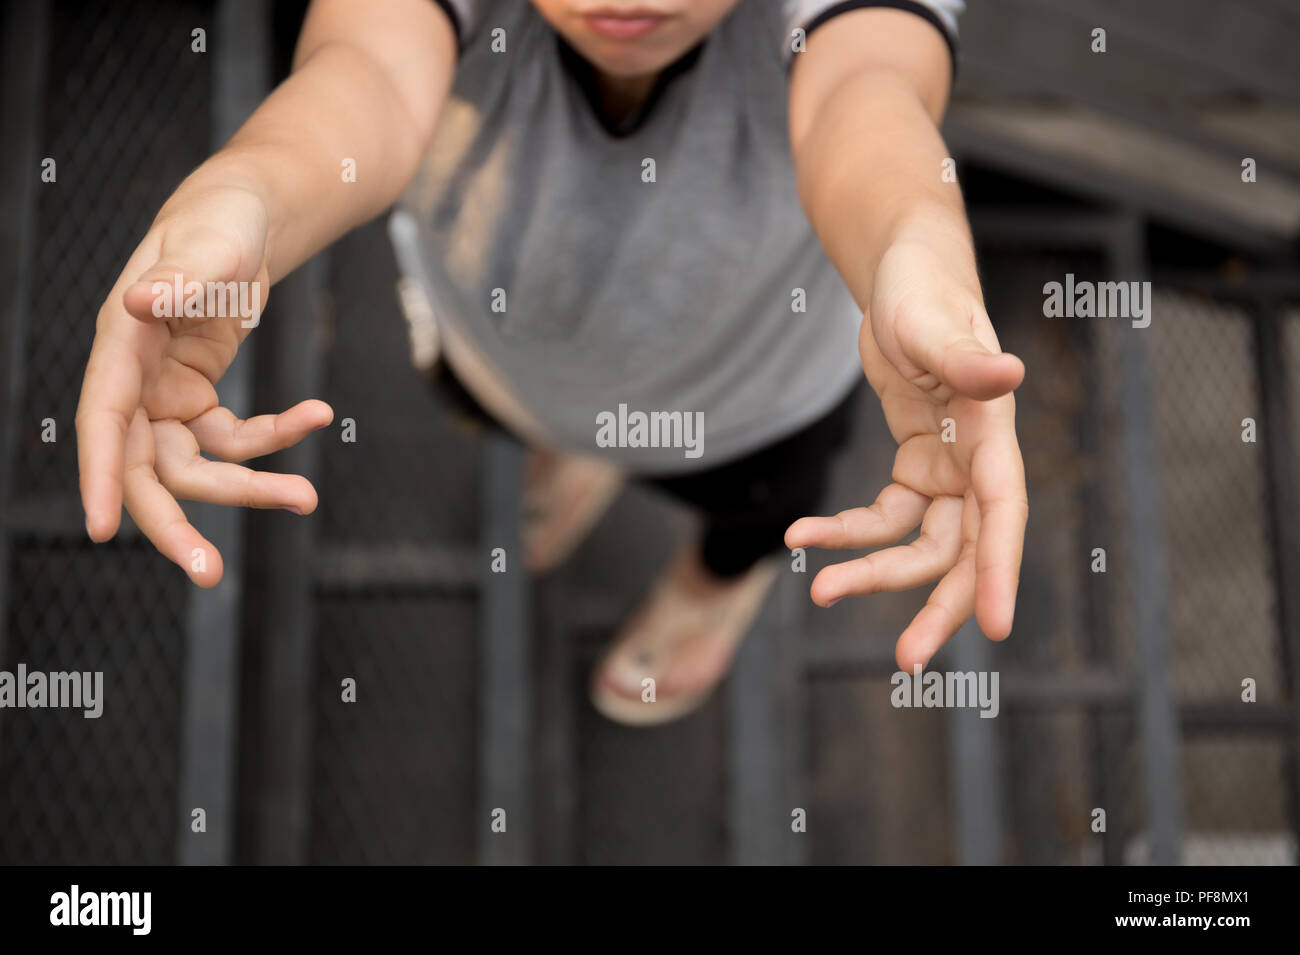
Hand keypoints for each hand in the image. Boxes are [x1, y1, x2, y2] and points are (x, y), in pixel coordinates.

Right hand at [76, 185, 332, 586]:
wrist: (249, 216)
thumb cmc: (223, 221)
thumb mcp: (210, 244)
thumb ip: (180, 278)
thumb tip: (138, 305)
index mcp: (123, 344)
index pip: (102, 419)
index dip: (99, 476)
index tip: (103, 531)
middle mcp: (137, 378)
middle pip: (144, 466)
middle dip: (174, 522)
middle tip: (209, 574)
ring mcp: (167, 394)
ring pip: (196, 464)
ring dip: (249, 486)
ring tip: (307, 497)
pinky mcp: (200, 398)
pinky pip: (235, 438)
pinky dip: (276, 438)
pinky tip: (318, 416)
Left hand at [786, 233, 1026, 668]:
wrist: (902, 276)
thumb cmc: (919, 292)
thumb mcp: (928, 323)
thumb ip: (961, 357)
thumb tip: (1008, 375)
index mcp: (992, 433)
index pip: (1003, 515)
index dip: (1001, 572)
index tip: (996, 629)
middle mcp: (977, 462)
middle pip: (966, 551)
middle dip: (938, 606)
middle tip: (906, 661)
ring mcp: (947, 471)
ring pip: (920, 546)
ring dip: (874, 573)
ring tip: (819, 592)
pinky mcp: (915, 468)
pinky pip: (883, 518)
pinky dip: (844, 533)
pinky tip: (800, 537)